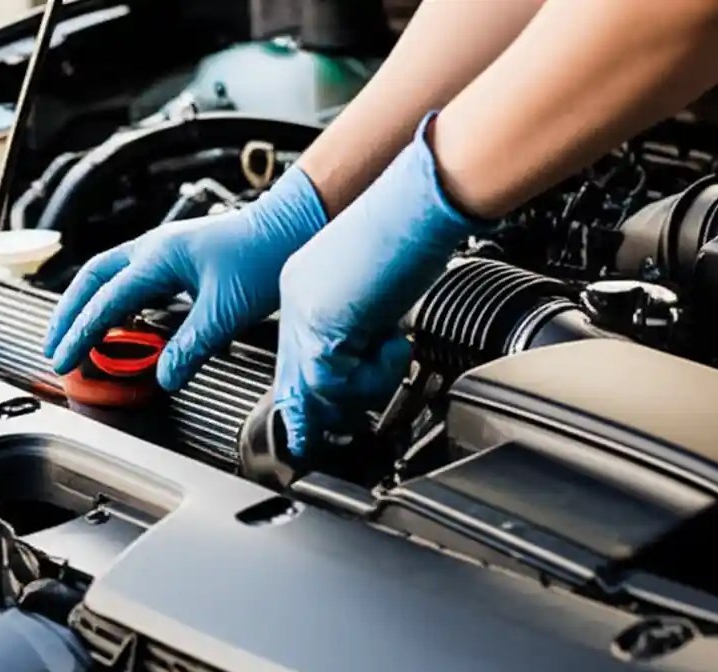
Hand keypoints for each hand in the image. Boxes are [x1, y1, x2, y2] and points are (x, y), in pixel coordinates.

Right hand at [44, 167, 326, 390]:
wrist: (290, 228)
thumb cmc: (262, 257)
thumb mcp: (225, 312)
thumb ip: (190, 348)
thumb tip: (162, 378)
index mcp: (157, 259)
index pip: (105, 302)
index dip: (80, 334)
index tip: (63, 360)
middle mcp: (152, 249)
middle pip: (91, 280)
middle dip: (67, 314)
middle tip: (53, 346)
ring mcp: (162, 250)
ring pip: (107, 276)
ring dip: (88, 305)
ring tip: (75, 335)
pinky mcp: (175, 257)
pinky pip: (130, 279)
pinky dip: (113, 300)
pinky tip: (118, 321)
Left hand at [275, 113, 485, 455]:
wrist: (420, 200)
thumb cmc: (414, 233)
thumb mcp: (381, 295)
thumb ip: (364, 333)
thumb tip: (365, 372)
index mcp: (305, 287)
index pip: (298, 357)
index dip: (317, 396)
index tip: (330, 420)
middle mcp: (296, 298)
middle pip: (297, 380)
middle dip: (325, 411)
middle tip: (341, 426)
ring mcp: (303, 309)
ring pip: (315, 389)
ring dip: (362, 387)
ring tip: (392, 353)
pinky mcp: (321, 321)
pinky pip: (335, 381)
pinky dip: (371, 376)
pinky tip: (395, 342)